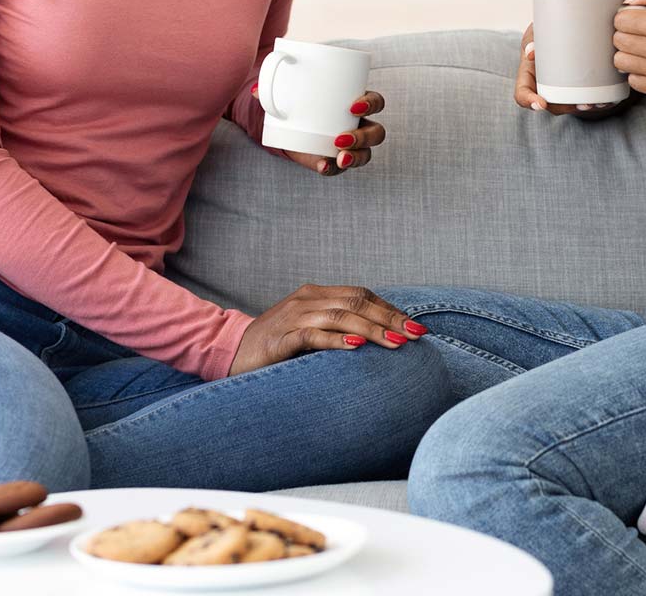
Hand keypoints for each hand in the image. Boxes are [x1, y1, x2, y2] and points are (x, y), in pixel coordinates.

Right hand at [227, 283, 428, 375]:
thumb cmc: (274, 344)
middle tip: (416, 334)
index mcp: (315, 293)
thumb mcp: (309, 330)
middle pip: (356, 302)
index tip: (413, 325)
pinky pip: (312, 335)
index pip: (361, 294)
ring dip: (371, 330)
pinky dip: (336, 340)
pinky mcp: (281, 338)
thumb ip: (336, 327)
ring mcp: (293, 316)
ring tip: (396, 343)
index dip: (389, 308)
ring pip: (340, 316)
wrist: (229, 351)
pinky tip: (355, 348)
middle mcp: (306, 299)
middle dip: (389, 318)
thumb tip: (376, 337)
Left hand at [266, 88, 386, 175]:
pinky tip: (324, 166)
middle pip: (376, 133)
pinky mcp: (336, 161)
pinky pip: (341, 168)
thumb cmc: (301, 102)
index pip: (376, 102)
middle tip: (341, 138)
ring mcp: (351, 146)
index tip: (353, 107)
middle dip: (363, 137)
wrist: (292, 127)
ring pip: (366, 154)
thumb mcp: (292, 93)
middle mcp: (360, 126)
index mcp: (356, 103)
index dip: (371, 104)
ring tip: (339, 157)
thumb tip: (255, 90)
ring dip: (356, 156)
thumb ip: (274, 90)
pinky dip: (333, 168)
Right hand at [513, 24, 619, 116]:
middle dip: (567, 108)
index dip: (529, 101)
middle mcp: (542, 86)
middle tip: (584, 105)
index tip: (541, 104)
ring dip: (583, 107)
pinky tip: (606, 100)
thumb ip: (532, 38)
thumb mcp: (535, 30)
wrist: (562, 26)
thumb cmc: (545, 28)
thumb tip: (531, 52)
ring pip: (568, 105)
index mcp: (528, 74)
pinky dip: (593, 102)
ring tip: (598, 102)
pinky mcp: (574, 88)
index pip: (522, 94)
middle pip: (550, 105)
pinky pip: (581, 100)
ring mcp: (558, 90)